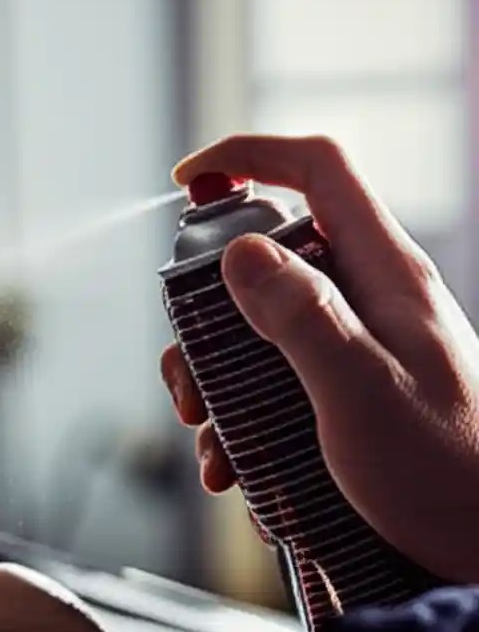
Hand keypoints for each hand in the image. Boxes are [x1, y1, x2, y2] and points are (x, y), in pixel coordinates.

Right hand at [160, 134, 478, 581]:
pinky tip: (238, 474)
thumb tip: (240, 250)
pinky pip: (273, 386)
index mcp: (385, 276)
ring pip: (258, 329)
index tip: (185, 180)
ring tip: (210, 444)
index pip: (319, 172)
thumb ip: (303, 316)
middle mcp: (370, 300)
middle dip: (206, 314)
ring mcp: (359, 347)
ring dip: (216, 383)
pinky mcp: (346, 395)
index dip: (250, 156)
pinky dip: (240, 424)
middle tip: (187, 376)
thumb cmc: (446, 475)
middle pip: (267, 259)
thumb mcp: (361, 394)